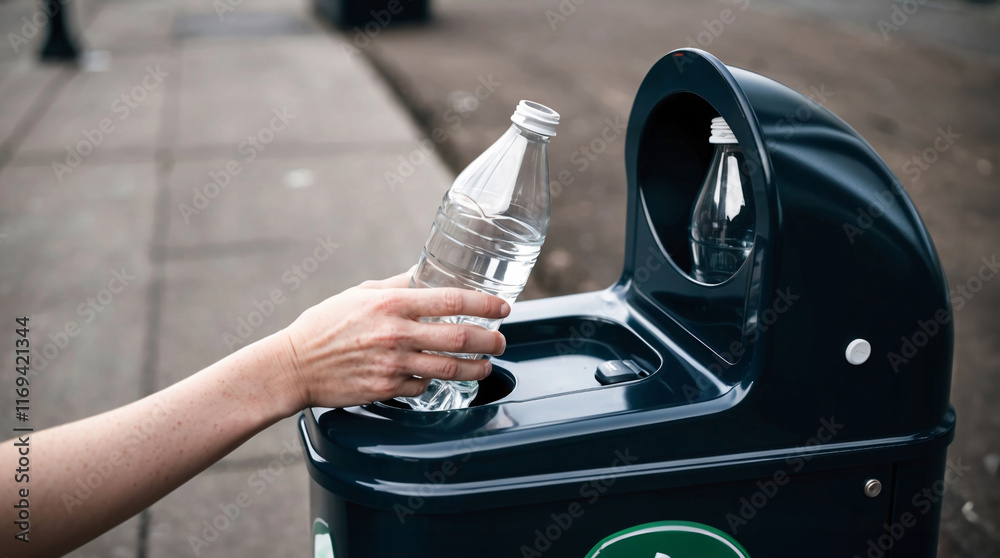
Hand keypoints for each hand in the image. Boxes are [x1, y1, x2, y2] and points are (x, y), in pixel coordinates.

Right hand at [274, 271, 509, 410]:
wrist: (294, 365)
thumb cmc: (326, 325)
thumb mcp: (361, 293)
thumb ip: (397, 284)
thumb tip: (423, 271)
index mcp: (391, 304)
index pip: (451, 300)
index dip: (484, 304)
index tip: (502, 307)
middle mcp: (396, 334)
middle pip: (460, 337)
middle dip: (490, 340)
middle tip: (502, 340)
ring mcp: (393, 364)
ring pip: (450, 368)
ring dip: (477, 368)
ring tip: (487, 365)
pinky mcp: (387, 388)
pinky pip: (425, 385)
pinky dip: (437, 381)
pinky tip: (443, 376)